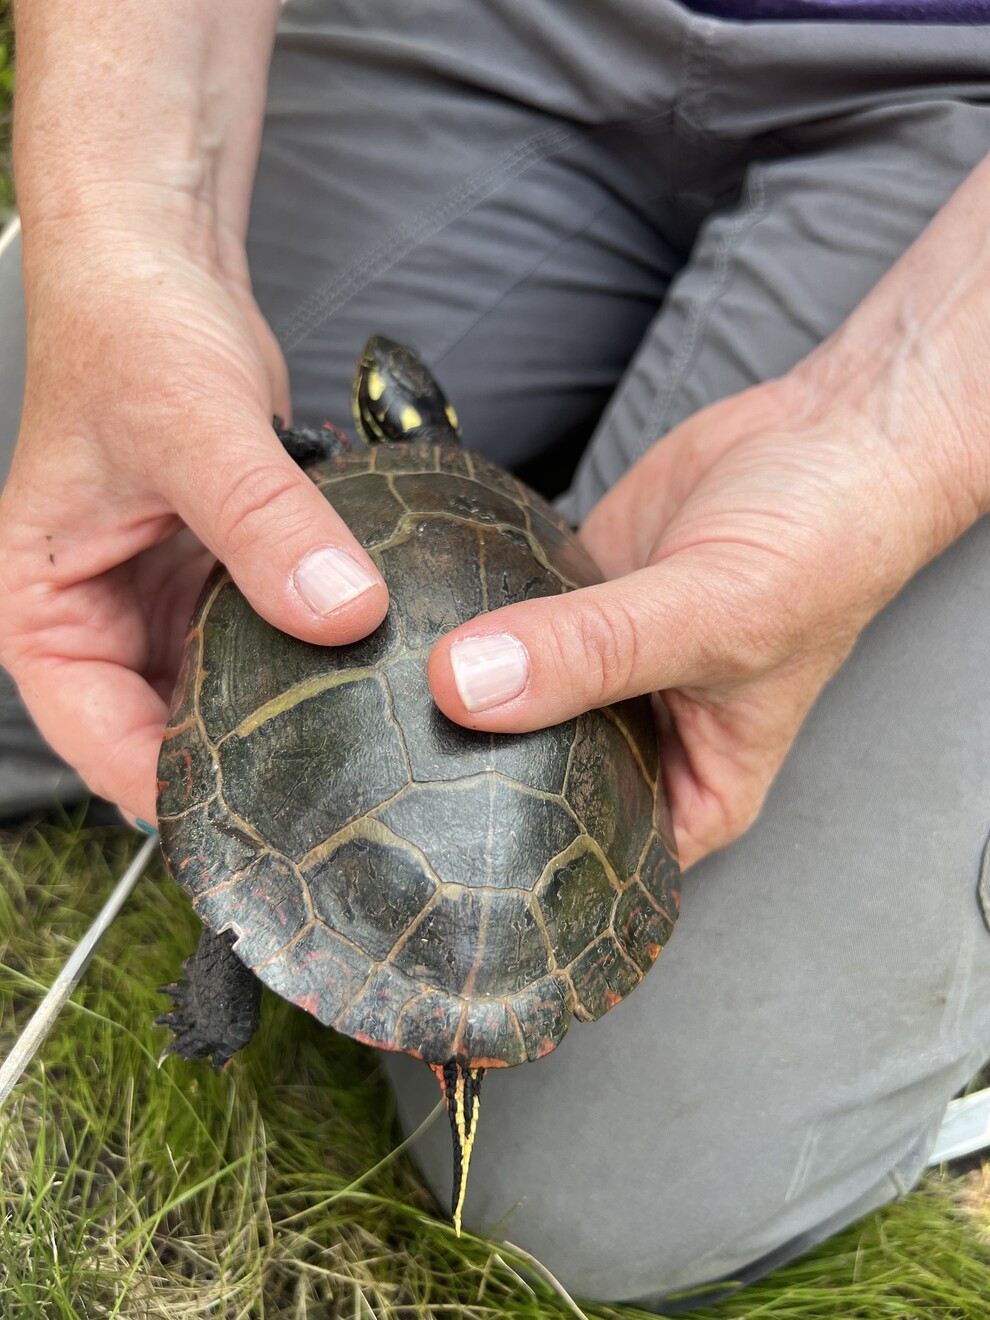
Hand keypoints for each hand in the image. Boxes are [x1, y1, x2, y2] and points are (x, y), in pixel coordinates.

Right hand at [0, 216, 386, 822]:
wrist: (162, 264)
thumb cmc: (129, 332)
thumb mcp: (195, 430)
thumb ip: (266, 526)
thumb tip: (338, 612)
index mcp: (42, 614)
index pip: (103, 746)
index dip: (180, 791)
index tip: (272, 816)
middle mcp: (97, 623)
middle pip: (168, 736)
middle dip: (243, 760)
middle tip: (337, 791)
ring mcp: (160, 605)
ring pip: (221, 697)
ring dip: (279, 710)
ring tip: (358, 739)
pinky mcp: (216, 578)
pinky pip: (260, 644)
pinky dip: (302, 657)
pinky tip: (360, 672)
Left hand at [428, 376, 959, 868]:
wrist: (826, 437)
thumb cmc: (820, 550)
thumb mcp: (711, 616)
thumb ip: (592, 653)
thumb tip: (468, 687)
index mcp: (694, 790)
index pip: (596, 861)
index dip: (522, 860)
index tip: (438, 845)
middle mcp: (639, 740)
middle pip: (534, 778)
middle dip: (471, 769)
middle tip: (388, 765)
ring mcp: (597, 669)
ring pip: (507, 698)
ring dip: (456, 692)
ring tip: (378, 698)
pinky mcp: (569, 602)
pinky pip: (499, 624)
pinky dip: (464, 619)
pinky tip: (412, 623)